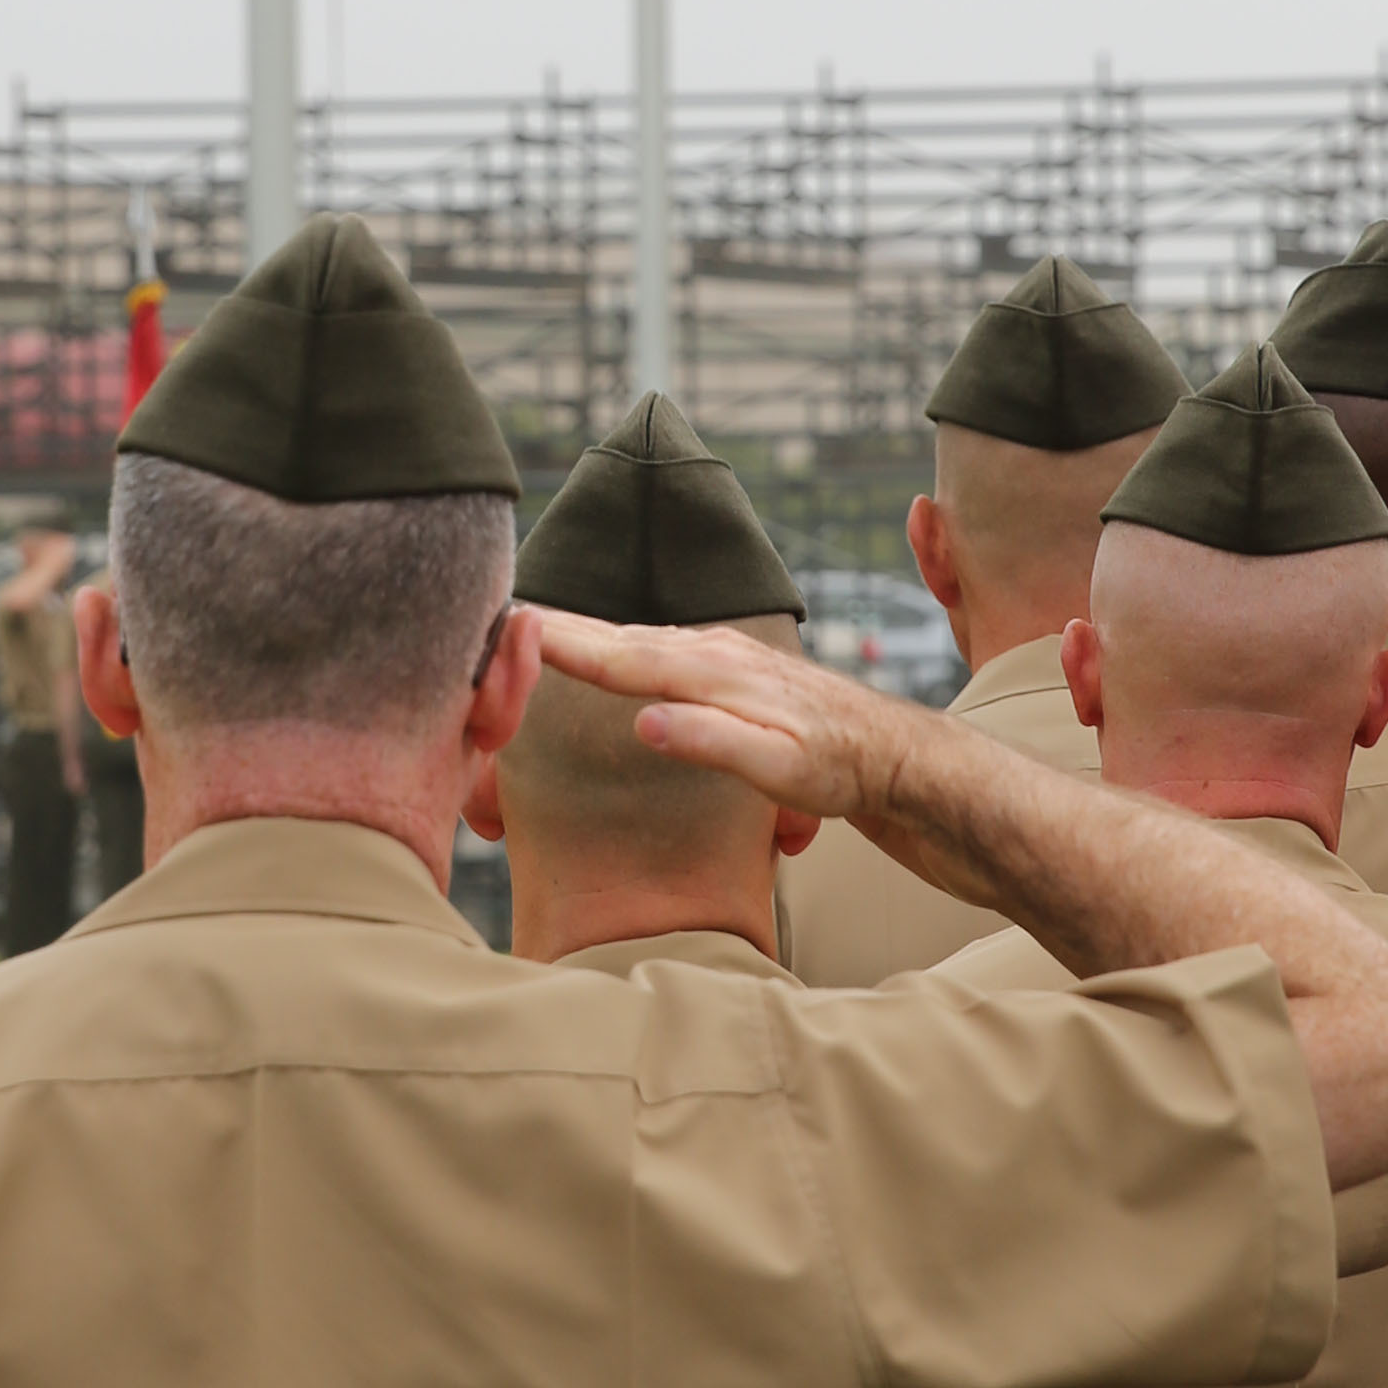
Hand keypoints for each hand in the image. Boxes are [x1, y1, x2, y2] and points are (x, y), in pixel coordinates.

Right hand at [524, 609, 917, 829]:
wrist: (892, 753)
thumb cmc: (836, 769)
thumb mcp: (779, 770)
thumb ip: (711, 743)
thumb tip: (643, 720)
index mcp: (713, 675)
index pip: (619, 658)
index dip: (560, 643)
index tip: (509, 625)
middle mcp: (712, 652)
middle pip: (618, 639)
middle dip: (556, 629)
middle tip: (495, 618)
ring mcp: (721, 654)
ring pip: (636, 641)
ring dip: (583, 634)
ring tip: (530, 628)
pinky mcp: (729, 666)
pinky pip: (657, 650)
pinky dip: (618, 645)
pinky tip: (604, 648)